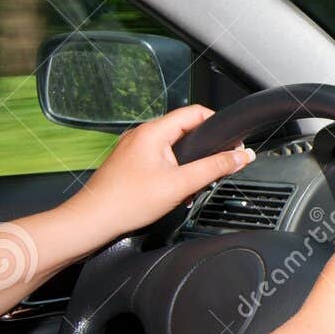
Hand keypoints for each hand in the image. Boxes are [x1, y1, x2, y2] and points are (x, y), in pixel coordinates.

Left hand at [66, 105, 253, 246]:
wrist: (93, 221)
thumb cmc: (127, 202)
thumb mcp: (181, 184)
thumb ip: (215, 168)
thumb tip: (241, 156)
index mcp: (153, 131)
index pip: (195, 112)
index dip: (217, 124)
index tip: (232, 142)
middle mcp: (140, 134)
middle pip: (184, 130)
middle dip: (203, 148)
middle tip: (215, 168)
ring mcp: (132, 148)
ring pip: (171, 146)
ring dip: (187, 163)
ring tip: (191, 184)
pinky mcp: (128, 162)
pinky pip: (158, 158)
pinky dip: (172, 169)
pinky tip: (174, 190)